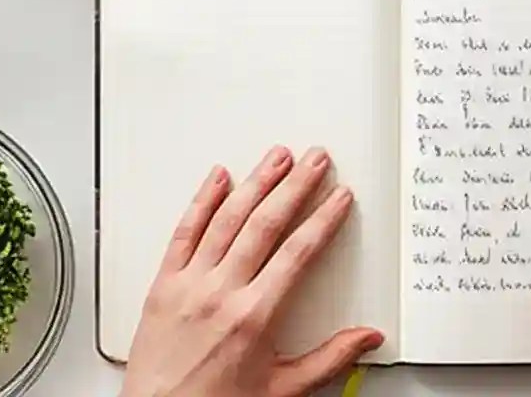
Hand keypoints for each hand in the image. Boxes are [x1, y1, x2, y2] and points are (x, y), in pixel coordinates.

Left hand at [120, 146, 383, 396]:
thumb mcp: (282, 390)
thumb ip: (329, 360)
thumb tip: (367, 339)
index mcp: (255, 317)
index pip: (298, 253)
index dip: (323, 219)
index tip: (338, 197)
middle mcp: (221, 292)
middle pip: (265, 225)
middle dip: (295, 186)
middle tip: (316, 160)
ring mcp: (189, 283)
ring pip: (227, 219)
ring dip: (256, 182)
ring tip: (277, 156)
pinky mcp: (163, 283)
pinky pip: (184, 232)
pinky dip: (202, 201)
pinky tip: (218, 178)